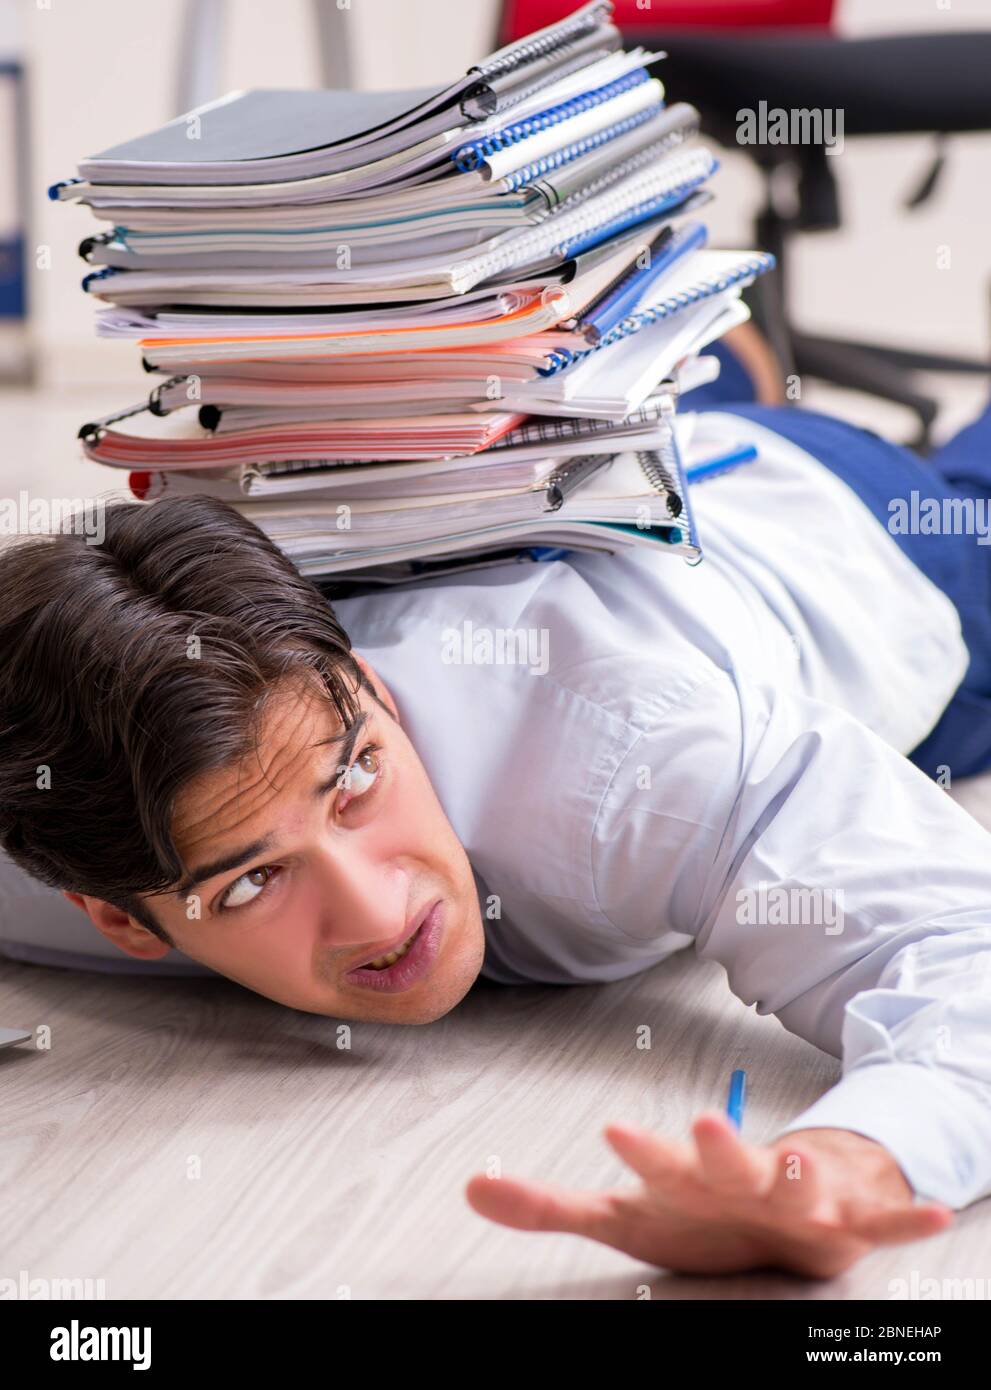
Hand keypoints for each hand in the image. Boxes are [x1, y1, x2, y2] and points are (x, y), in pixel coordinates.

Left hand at [465, 1113, 953, 1277]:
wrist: (785, 1201)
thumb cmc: (697, 1209)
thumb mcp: (625, 1215)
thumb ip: (552, 1205)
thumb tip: (469, 1186)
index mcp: (689, 1179)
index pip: (659, 1164)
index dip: (639, 1151)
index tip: (612, 1132)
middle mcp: (742, 1179)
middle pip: (729, 1163)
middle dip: (717, 1148)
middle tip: (701, 1125)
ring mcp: (797, 1195)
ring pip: (801, 1182)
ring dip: (802, 1172)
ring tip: (802, 1156)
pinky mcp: (847, 1221)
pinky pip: (882, 1221)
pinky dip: (906, 1218)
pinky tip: (935, 1213)